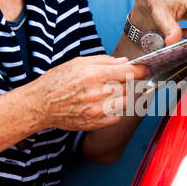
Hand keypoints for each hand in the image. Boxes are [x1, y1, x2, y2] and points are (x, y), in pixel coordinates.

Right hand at [28, 55, 149, 131]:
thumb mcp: (78, 63)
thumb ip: (103, 61)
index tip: (145, 70)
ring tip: (109, 94)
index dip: (140, 70)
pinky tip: (103, 106)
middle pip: (129, 88)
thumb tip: (124, 62)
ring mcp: (98, 110)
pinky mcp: (95, 124)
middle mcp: (99, 93)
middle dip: (127, 84)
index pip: (127, 72)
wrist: (41, 105)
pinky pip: (117, 117)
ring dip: (122, 98)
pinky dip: (114, 112)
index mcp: (95, 75)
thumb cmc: (57, 81)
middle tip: (117, 82)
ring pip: (125, 103)